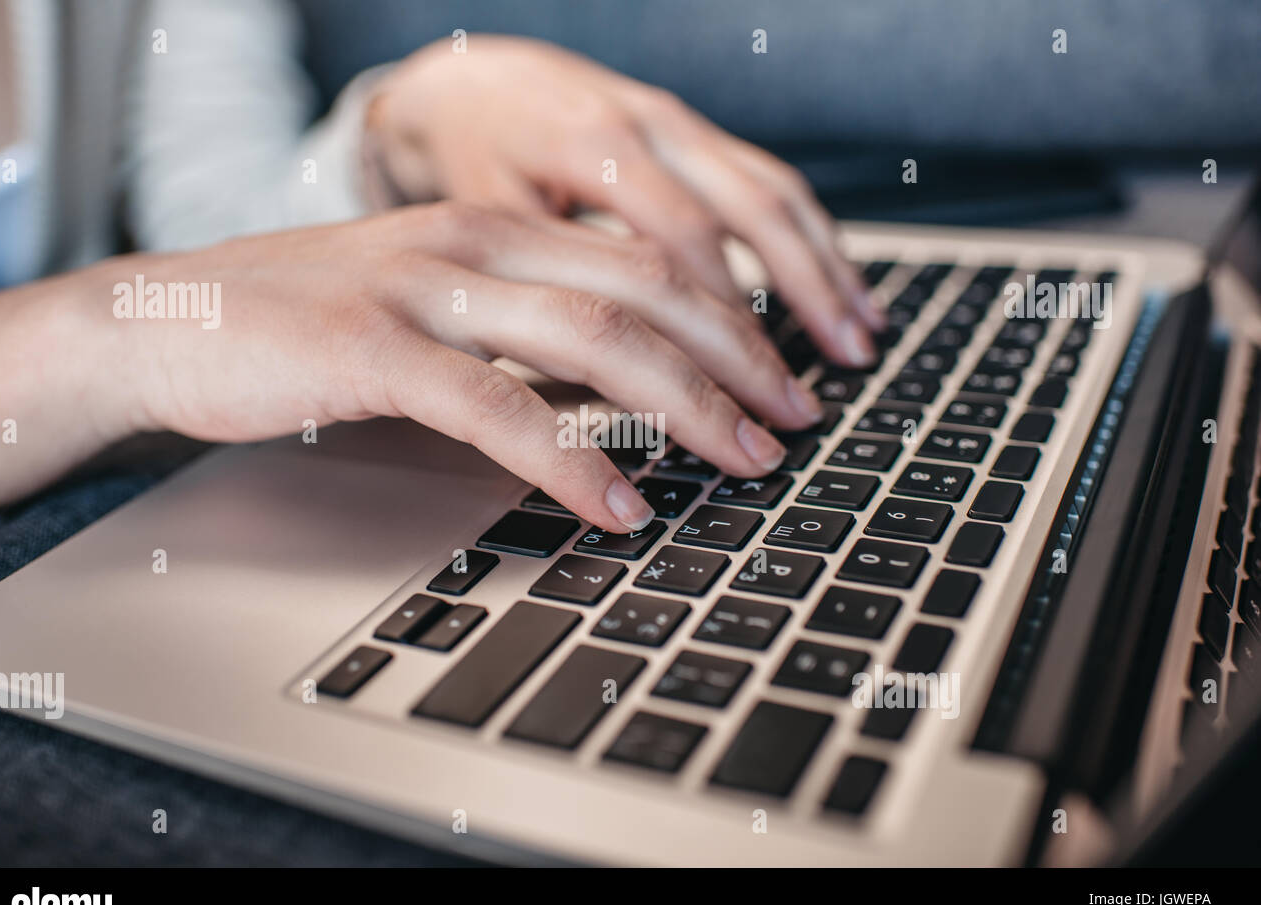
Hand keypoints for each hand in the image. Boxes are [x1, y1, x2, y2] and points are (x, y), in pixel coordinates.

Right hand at [0, 203, 826, 529]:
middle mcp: (474, 242)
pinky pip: (496, 406)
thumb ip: (520, 331)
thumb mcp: (431, 307)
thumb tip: (617, 386)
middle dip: (741, 359)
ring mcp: (423, 288)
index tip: (787, 378)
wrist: (160, 321)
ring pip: (593, 338)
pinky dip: (571, 459)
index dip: (736, 319)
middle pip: (647, 290)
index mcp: (497, 226)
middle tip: (799, 421)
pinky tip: (620, 504)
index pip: (650, 260)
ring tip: (745, 461)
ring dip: (686, 405)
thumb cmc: (303, 326)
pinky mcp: (372, 350)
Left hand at [363, 35, 881, 366]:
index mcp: (593, 148)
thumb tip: (598, 372)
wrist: (472, 81)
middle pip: (749, 214)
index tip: (743, 394)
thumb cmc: (470, 158)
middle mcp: (651, 128)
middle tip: (835, 374)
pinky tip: (838, 283)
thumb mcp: (485, 215)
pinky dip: (811, 237)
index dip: (717, 323)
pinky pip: (768, 180)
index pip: (680, 244)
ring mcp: (681, 126)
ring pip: (774, 192)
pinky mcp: (695, 133)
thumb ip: (545, 277)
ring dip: (826, 267)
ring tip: (863, 338)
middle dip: (802, 297)